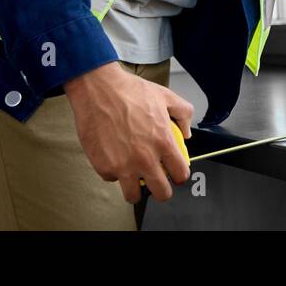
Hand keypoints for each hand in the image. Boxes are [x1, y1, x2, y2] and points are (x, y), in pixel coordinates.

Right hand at [63, 61, 194, 202]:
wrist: (98, 89)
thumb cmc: (129, 91)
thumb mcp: (165, 96)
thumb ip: (183, 113)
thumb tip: (186, 133)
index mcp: (163, 142)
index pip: (181, 174)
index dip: (180, 176)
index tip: (175, 174)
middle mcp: (145, 158)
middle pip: (161, 193)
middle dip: (162, 190)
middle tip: (156, 180)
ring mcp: (123, 165)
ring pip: (134, 196)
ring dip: (136, 188)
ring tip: (134, 176)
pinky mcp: (103, 166)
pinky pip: (112, 179)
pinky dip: (114, 172)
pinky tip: (114, 156)